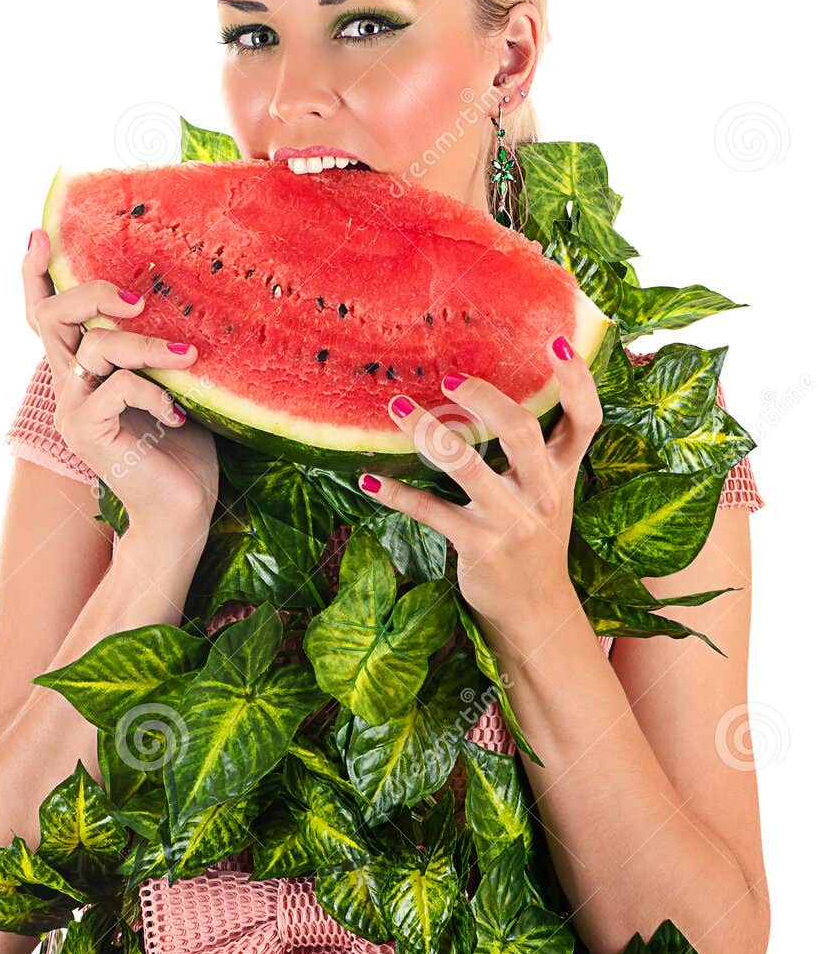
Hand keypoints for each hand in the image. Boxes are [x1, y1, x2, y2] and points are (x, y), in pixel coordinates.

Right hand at [22, 229, 219, 531]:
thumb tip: (185, 298)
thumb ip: (162, 348)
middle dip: (93, 292)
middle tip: (139, 299)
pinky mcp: (88, 433)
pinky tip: (178, 415)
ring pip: (93, 348)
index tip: (39, 232)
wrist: (182, 513)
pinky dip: (152, 391)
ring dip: (147, 346)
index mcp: (84, 372)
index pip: (45, 315)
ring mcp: (73, 410)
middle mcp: (69, 386)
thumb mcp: (176, 385)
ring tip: (190, 356)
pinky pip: (116, 387)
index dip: (36, 275)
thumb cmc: (185, 451)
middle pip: (54, 317)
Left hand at [358, 337, 602, 637]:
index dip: (577, 381)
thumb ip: (537, 453)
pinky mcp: (478, 547)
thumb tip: (498, 395)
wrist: (535, 612)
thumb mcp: (548, 495)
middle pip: (522, 432)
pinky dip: (395, 493)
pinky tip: (367, 479)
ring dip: (429, 433)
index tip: (556, 341)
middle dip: (484, 399)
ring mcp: (510, 522)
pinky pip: (430, 511)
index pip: (586, 420)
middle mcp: (542, 494)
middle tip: (449, 380)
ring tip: (397, 407)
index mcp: (563, 474)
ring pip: (468, 467)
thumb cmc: (533, 539)